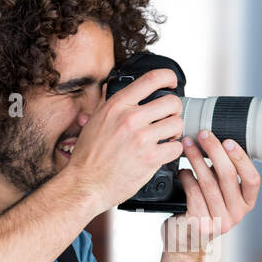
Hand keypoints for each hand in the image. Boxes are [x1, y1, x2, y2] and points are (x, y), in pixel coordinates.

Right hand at [60, 68, 183, 211]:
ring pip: (177, 124)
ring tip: (166, 137)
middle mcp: (130, 118)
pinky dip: (173, 150)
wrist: (85, 184)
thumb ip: (107, 104)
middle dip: (174, 110)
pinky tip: (164, 152)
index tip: (172, 83)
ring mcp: (141, 138)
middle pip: (171, 102)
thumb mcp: (94, 122)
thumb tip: (108, 88)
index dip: (168, 77)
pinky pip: (176, 148)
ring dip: (175, 131)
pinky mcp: (150, 158)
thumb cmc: (87, 157)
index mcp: (117, 105)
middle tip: (168, 118)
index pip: (152, 79)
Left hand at [163, 129, 259, 253]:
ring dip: (196, 158)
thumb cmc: (204, 209)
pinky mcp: (200, 225)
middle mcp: (237, 214)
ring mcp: (219, 222)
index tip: (228, 140)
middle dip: (214, 150)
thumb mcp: (221, 192)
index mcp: (247, 203)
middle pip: (228, 176)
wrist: (188, 240)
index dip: (241, 158)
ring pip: (208, 182)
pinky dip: (186, 177)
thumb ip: (223, 174)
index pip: (253, 178)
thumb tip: (215, 141)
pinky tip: (182, 170)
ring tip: (188, 144)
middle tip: (203, 134)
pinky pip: (193, 193)